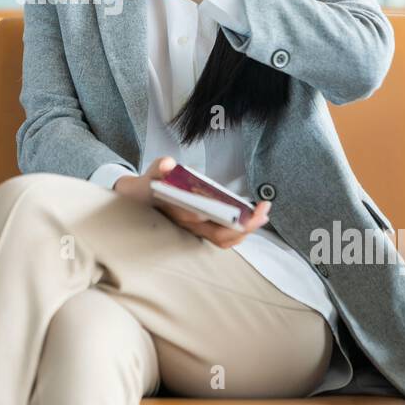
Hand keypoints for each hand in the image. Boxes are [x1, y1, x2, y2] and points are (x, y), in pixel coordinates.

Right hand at [114, 156, 271, 249]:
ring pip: (224, 239)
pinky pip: (223, 237)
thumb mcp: (153, 171)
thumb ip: (160, 167)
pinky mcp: (202, 229)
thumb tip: (167, 164)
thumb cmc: (151, 183)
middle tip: (264, 211)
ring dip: (246, 230)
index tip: (243, 208)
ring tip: (263, 215)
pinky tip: (253, 218)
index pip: (206, 220)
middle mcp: (190, 226)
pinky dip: (240, 230)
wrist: (141, 199)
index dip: (225, 216)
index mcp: (180, 212)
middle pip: (221, 236)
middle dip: (245, 226)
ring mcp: (196, 230)